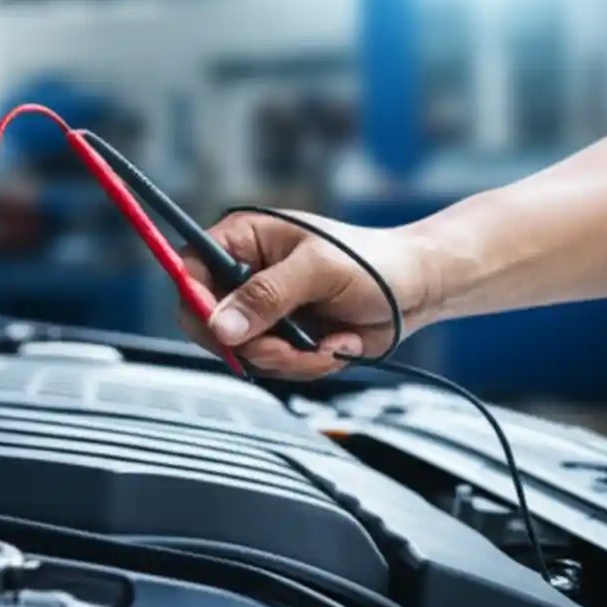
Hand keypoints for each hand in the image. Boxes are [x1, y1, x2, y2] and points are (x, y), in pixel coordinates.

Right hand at [177, 210, 437, 379]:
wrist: (416, 290)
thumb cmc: (373, 263)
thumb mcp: (318, 271)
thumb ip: (267, 295)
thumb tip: (221, 326)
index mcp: (243, 240)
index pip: (190, 270)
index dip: (196, 302)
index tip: (225, 331)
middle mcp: (242, 275)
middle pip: (207, 322)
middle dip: (252, 344)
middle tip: (291, 347)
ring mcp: (259, 311)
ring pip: (240, 352)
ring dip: (286, 358)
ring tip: (330, 342)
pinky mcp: (278, 340)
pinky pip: (269, 367)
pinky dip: (303, 366)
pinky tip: (335, 346)